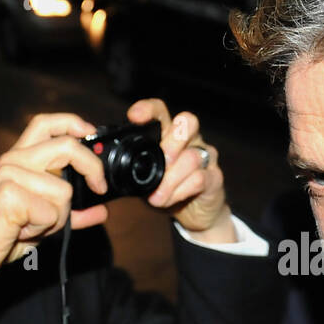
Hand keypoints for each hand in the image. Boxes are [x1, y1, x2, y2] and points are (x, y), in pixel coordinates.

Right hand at [0, 114, 109, 292]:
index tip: (92, 135)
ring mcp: (8, 175)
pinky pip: (52, 212)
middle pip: (66, 146)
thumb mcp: (40, 221)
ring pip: (64, 191)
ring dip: (57, 217)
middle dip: (92, 168)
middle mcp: (12, 161)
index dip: (74, 124)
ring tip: (31, 226)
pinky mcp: (8, 195)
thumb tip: (101, 211)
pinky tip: (21, 231)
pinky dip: (44, 229)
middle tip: (99, 188)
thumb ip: (69, 212)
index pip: (46, 124)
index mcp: (17, 160)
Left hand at [128, 98, 235, 243]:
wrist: (196, 213)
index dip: (149, 109)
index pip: (161, 111)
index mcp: (169, 134)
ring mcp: (205, 156)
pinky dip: (179, 191)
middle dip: (171, 142)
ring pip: (192, 157)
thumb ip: (134, 167)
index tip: (135, 117)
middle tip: (162, 160)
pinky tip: (168, 200)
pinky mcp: (214, 177)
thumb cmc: (168, 189)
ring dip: (171, 179)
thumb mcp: (146, 176)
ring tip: (157, 197)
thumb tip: (110, 168)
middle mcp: (190, 139)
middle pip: (187, 122)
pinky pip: (199, 179)